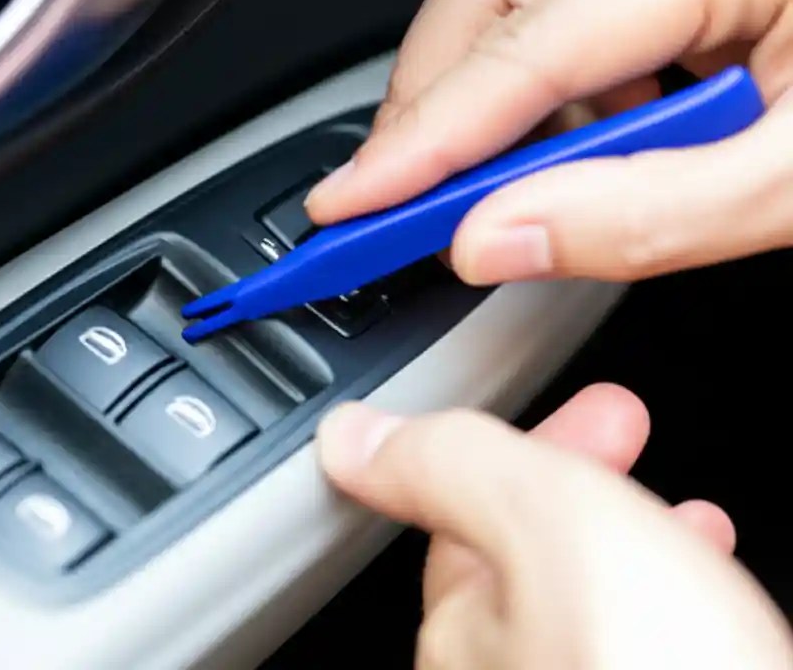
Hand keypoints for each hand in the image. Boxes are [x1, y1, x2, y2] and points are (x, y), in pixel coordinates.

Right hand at [304, 0, 792, 284]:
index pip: (516, 58)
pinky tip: (622, 113)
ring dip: (505, 104)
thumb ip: (646, 212)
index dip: (418, 150)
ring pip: (496, 6)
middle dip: (450, 128)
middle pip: (481, 13)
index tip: (345, 213)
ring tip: (586, 161)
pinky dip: (553, 76)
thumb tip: (498, 239)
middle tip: (450, 217)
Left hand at [317, 384, 792, 666]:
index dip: (526, 446)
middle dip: (577, 484)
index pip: (463, 515)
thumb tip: (351, 438)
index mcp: (460, 635)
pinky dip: (670, 610)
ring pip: (588, 611)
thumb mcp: (546, 523)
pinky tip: (709, 602)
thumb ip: (447, 467)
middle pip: (525, 562)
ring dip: (631, 544)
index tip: (591, 415)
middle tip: (626, 437)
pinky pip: (636, 656)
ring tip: (684, 518)